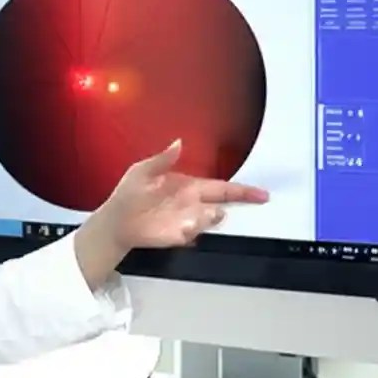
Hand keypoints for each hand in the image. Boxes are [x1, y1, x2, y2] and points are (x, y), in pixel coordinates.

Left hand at [74, 139, 268, 286]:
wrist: (116, 221)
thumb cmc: (129, 194)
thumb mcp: (143, 171)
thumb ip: (163, 159)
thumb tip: (179, 142)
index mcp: (189, 187)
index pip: (220, 187)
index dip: (241, 190)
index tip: (260, 192)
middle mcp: (193, 204)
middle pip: (223, 202)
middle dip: (241, 200)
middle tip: (258, 199)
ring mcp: (187, 221)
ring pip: (211, 218)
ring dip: (212, 215)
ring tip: (210, 211)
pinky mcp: (178, 236)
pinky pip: (193, 233)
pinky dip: (194, 229)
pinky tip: (185, 225)